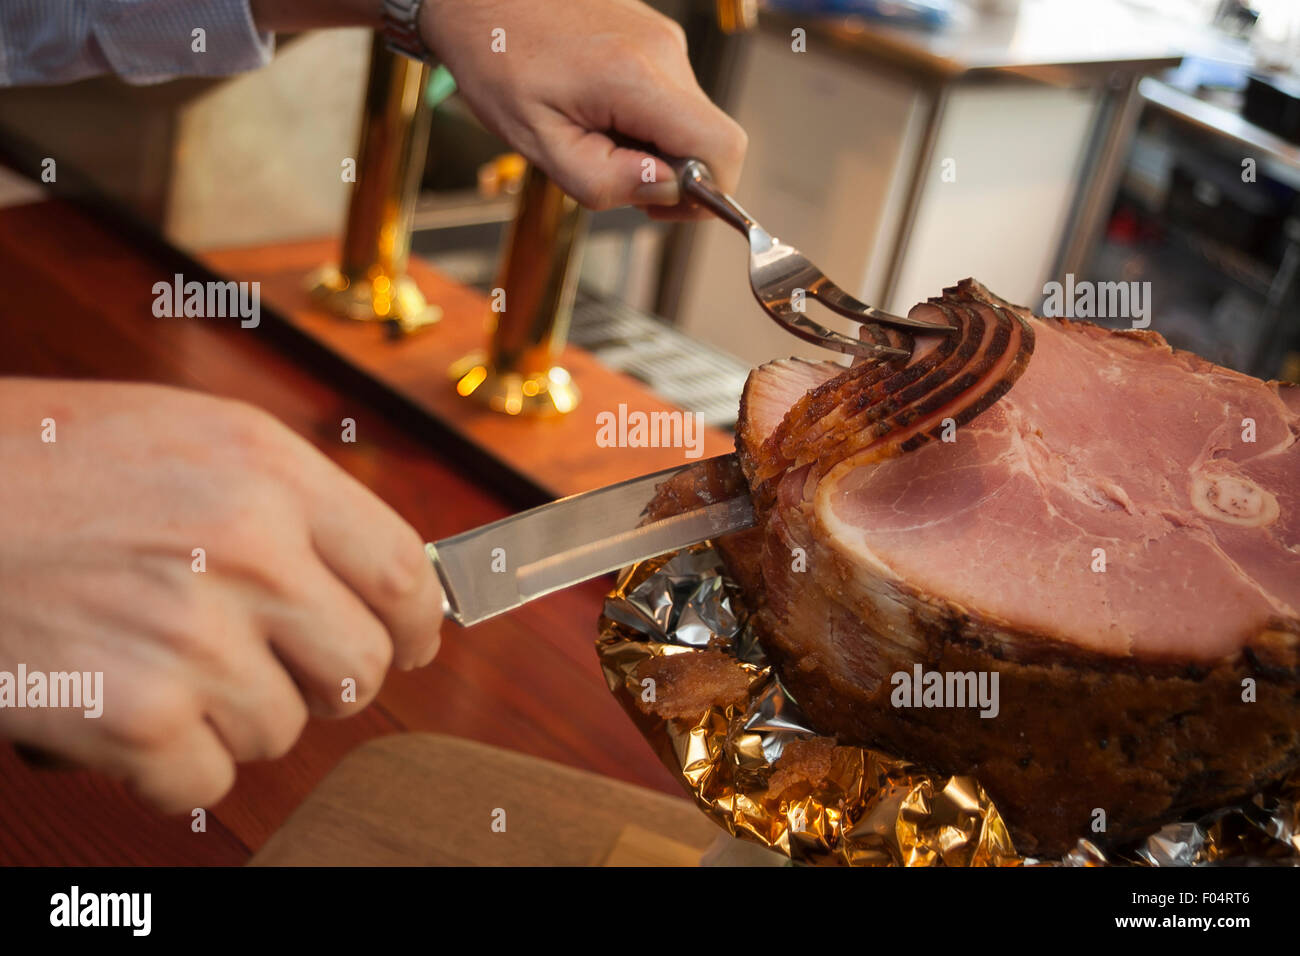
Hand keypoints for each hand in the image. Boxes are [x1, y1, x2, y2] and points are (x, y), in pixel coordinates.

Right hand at [0, 379, 442, 810]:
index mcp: (268, 471)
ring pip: (281, 729)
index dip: (419, 622)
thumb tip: (370, 571)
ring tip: (154, 664)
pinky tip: (117, 709)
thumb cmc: (31, 465)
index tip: (415, 643)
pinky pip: (205, 781)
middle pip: (361, 665)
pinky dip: (165, 767)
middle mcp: (248, 549)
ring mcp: (196, 634)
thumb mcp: (181, 437)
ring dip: (228, 717)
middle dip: (327, 682)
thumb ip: (283, 499)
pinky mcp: (136, 713)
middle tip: (273, 671)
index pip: (402, 572)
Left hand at [420, 0, 747, 215]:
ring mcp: (663, 38)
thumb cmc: (498, 62)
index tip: (663, 204)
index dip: (708, 190)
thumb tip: (668, 191)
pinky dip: (645, 120)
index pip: (723, 147)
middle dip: (671, 173)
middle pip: (709, 138)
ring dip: (652, 146)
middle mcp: (663, 51)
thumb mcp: (541, 145)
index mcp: (636, 79)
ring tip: (595, 132)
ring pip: (689, 121)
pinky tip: (599, 109)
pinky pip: (672, 98)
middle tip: (611, 169)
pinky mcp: (657, 36)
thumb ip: (607, 181)